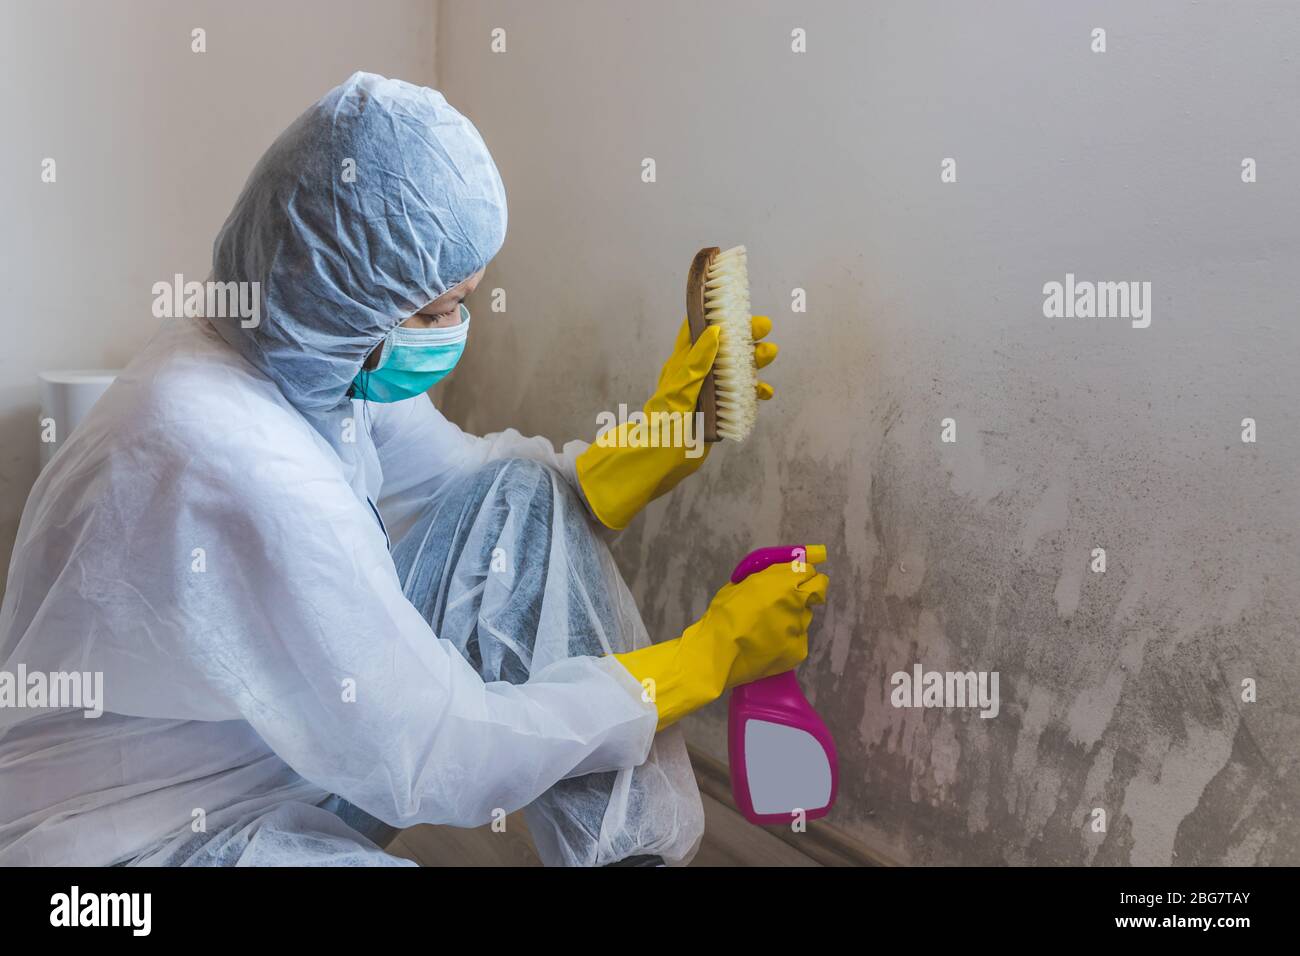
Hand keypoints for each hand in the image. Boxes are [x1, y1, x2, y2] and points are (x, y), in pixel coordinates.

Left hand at [576, 314, 777, 530]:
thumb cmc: (664, 424)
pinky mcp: (719, 411)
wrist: (660, 461)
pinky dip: (755, 392)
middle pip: (725, 348)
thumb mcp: (680, 390)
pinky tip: (764, 393)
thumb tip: (714, 331)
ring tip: (769, 355)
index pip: (701, 331)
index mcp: (684, 365)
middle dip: (745, 337)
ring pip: (736, 370)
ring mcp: (710, 393)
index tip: (739, 307)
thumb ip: (697, 362)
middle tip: (765, 331)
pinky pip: (741, 396)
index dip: (718, 316)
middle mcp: (698, 375)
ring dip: (754, 362)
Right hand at [614, 546, 827, 729]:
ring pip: (803, 618)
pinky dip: (786, 640)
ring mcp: (800, 628)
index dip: (805, 574)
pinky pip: (797, 640)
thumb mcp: (741, 585)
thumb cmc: (724, 614)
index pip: (811, 573)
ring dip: (791, 618)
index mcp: (783, 583)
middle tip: (790, 601)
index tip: (799, 579)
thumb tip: (783, 573)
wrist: (717, 653)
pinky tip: (768, 645)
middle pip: (815, 593)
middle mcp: (797, 603)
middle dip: (806, 594)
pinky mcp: (798, 650)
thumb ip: (767, 578)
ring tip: (767, 629)